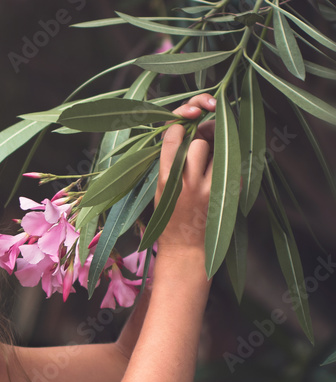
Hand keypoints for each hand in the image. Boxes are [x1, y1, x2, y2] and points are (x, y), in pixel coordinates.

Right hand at [153, 93, 216, 255]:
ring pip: (216, 150)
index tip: (180, 126)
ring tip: (206, 159)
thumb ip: (169, 159)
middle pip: (199, 143)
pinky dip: (224, 161)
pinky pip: (230, 162)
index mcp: (166, 180)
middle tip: (198, 139)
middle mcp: (189, 183)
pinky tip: (216, 170)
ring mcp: (211, 188)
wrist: (185, 247)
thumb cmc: (168, 215)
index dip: (177, 127)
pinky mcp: (228, 192)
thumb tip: (189, 128)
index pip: (173, 138)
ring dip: (212, 149)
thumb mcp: (159, 187)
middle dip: (198, 139)